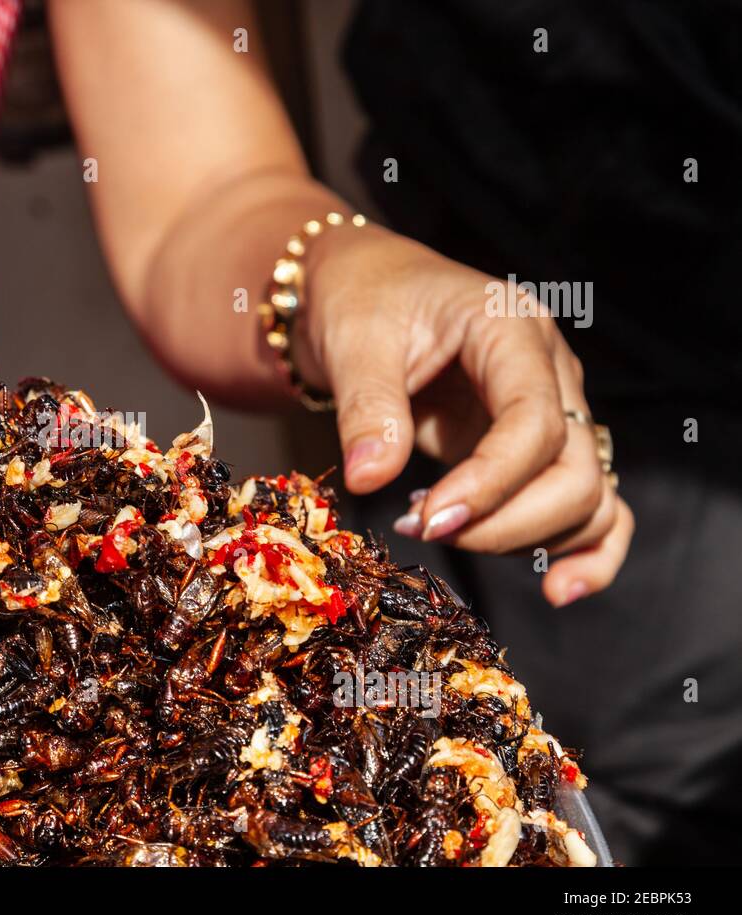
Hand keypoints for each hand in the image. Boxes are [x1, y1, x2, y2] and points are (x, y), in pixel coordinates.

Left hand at [296, 223, 632, 605]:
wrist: (363, 289)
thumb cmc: (361, 301)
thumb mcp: (354, 343)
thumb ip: (368, 409)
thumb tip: (371, 480)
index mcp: (512, 330)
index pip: (535, 422)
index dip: (490, 483)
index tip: (429, 520)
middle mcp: (551, 371)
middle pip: (575, 470)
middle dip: (505, 522)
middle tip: (424, 529)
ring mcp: (555, 410)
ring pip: (588, 497)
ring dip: (527, 539)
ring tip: (441, 532)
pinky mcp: (540, 448)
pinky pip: (591, 505)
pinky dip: (587, 552)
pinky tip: (559, 592)